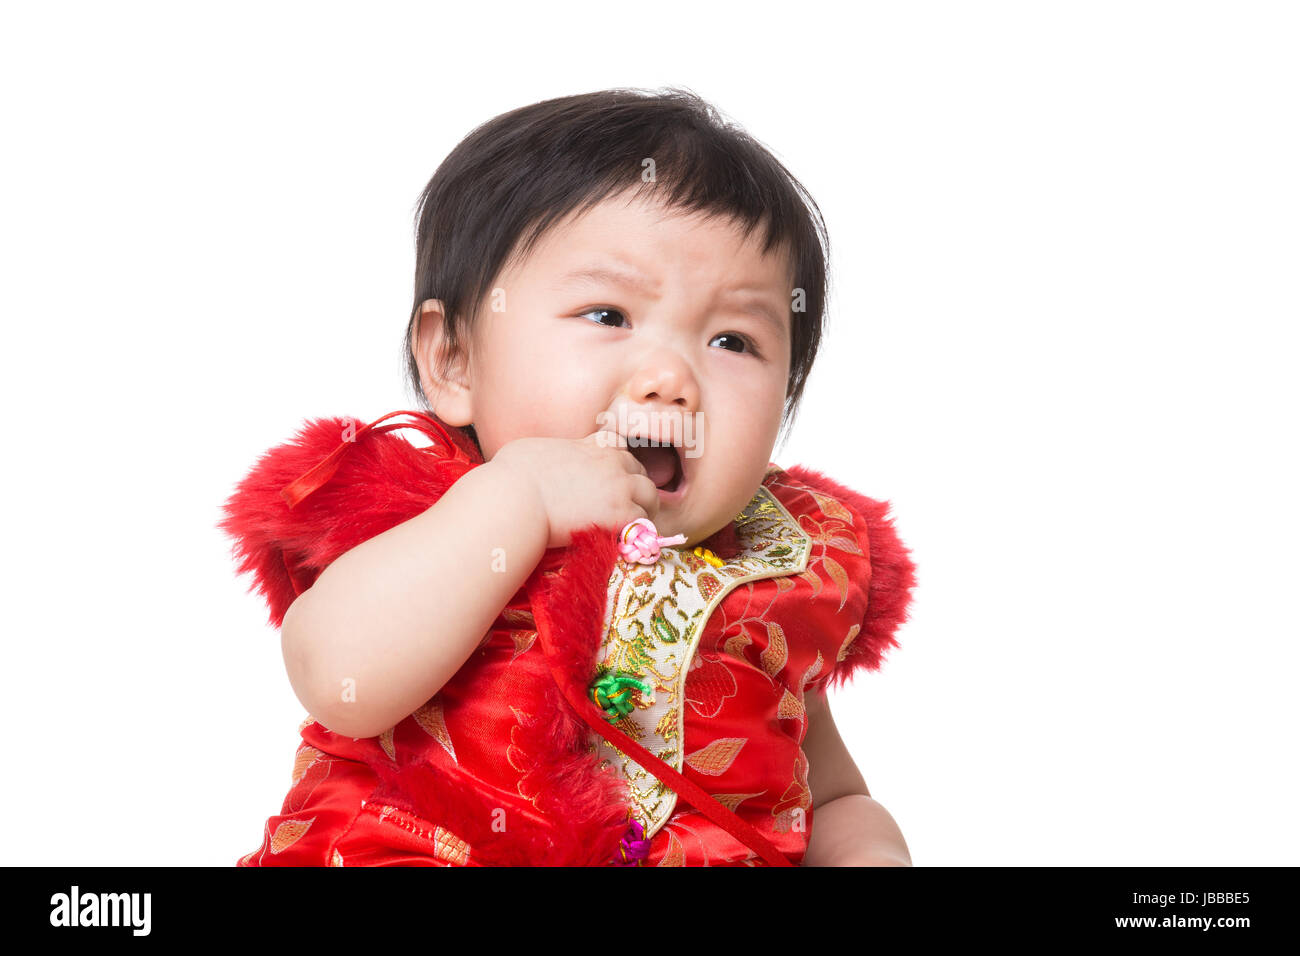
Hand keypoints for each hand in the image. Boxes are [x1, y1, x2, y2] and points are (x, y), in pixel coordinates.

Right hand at [490, 429, 659, 549]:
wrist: (515, 499)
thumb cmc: (511, 475)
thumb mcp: (531, 449)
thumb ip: (548, 452)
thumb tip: (540, 460)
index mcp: (590, 446)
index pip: (618, 446)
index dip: (617, 463)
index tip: (609, 479)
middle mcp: (610, 462)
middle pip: (639, 470)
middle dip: (633, 486)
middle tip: (623, 506)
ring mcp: (618, 487)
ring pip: (650, 495)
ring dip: (643, 507)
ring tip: (631, 524)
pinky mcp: (620, 514)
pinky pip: (644, 521)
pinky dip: (637, 529)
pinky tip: (625, 538)